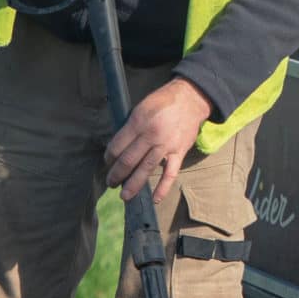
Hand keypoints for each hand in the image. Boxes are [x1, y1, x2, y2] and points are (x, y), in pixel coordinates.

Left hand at [106, 77, 212, 200]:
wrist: (191, 99)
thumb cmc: (162, 101)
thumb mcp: (141, 107)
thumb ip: (130, 127)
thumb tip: (119, 146)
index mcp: (138, 122)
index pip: (118, 146)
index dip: (109, 157)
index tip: (107, 162)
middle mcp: (151, 135)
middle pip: (129, 160)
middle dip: (116, 174)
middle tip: (110, 182)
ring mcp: (166, 145)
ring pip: (146, 169)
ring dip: (133, 184)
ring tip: (124, 196)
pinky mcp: (179, 152)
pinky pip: (170, 173)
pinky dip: (163, 188)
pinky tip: (155, 199)